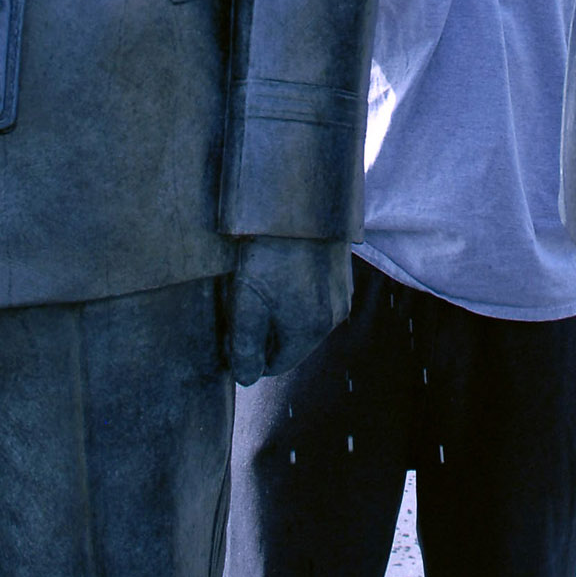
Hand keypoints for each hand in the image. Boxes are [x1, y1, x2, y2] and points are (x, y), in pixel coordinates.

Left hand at [222, 237, 352, 385]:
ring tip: (263, 276)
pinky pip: (315, 294)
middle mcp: (334, 315)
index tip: (232, 325)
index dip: (248, 351)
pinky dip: (297, 288)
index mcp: (310, 331)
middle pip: (291, 341)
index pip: (275, 365)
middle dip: (266, 328)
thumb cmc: (267, 251)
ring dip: (282, 306)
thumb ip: (245, 347)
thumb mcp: (244, 303)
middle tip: (244, 297)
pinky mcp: (342, 270)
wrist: (296, 198)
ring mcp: (342, 291)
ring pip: (303, 316)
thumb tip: (246, 378)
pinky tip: (282, 265)